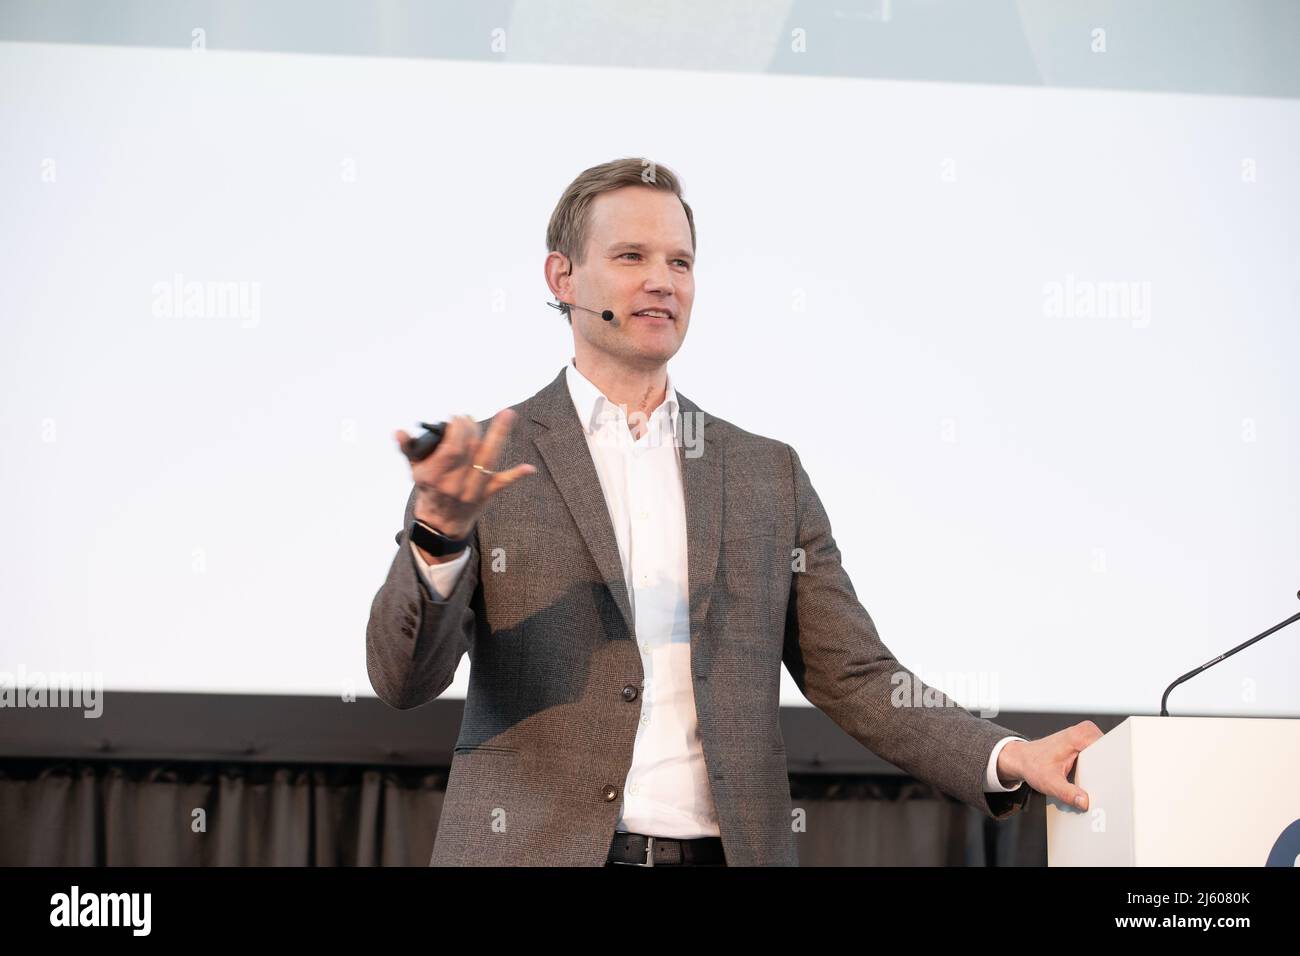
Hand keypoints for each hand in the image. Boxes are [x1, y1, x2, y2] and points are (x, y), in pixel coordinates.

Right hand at [395, 409, 535, 540]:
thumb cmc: (428, 491)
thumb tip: (398, 431)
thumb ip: (408, 449)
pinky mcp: (487, 495)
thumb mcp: (415, 471)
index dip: (457, 428)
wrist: (440, 525)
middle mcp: (455, 484)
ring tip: (508, 413)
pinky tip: (529, 468)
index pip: (451, 447)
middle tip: (469, 418)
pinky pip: (503, 484)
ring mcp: (473, 490)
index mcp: (435, 476)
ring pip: (488, 460)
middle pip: (471, 449)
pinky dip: (516, 475)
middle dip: (472, 427)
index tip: (457, 417)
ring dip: (500, 435)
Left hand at [997, 720, 1104, 810]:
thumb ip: (1068, 793)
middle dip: (1108, 771)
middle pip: (1110, 753)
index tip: (1114, 781)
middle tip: (1105, 787)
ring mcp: (1085, 735)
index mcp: (1080, 736)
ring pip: (1106, 755)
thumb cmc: (1033, 765)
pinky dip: (1097, 768)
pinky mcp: (1084, 743)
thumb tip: (1085, 802)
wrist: (1021, 759)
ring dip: (1103, 770)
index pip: (1109, 749)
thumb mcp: (1049, 782)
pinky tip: (1093, 780)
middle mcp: (1085, 731)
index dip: (1112, 767)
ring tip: (1097, 784)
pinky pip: (1099, 755)